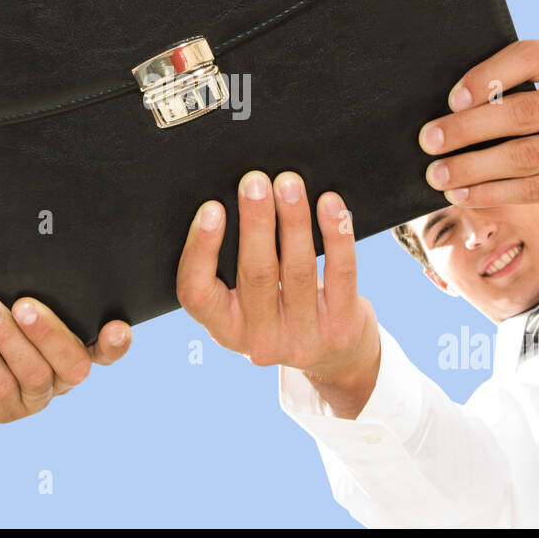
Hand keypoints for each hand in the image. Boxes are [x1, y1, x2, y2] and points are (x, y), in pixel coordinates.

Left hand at [0, 297, 131, 421]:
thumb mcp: (14, 304)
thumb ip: (32, 293)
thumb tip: (32, 266)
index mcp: (77, 348)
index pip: (106, 350)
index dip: (116, 344)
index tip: (116, 327)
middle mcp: (63, 376)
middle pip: (73, 364)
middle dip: (48, 333)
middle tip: (23, 305)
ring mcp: (37, 396)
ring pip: (35, 373)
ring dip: (10, 339)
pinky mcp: (7, 410)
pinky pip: (1, 386)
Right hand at [176, 170, 378, 418]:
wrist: (335, 357)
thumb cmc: (279, 307)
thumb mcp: (245, 302)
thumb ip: (232, 263)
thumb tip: (236, 196)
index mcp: (223, 329)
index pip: (197, 293)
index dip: (201, 249)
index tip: (211, 208)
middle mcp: (259, 341)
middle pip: (255, 274)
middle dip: (255, 221)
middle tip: (255, 180)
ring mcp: (303, 339)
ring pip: (298, 269)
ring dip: (294, 220)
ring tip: (289, 183)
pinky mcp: (341, 329)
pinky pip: (341, 273)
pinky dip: (336, 234)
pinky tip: (329, 204)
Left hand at [417, 40, 538, 219]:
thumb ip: (525, 82)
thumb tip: (452, 104)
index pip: (530, 57)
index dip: (486, 77)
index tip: (451, 99)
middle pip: (522, 114)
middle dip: (467, 129)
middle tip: (429, 140)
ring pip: (524, 158)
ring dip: (473, 169)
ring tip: (438, 174)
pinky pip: (533, 189)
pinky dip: (492, 193)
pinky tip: (464, 194)